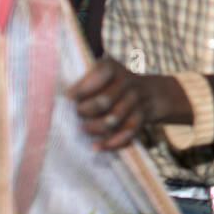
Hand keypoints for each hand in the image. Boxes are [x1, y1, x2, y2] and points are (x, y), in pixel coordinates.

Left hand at [68, 58, 183, 150]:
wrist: (150, 93)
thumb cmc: (113, 85)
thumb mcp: (102, 74)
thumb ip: (84, 83)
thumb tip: (63, 103)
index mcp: (111, 67)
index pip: (98, 75)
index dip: (82, 89)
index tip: (69, 99)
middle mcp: (126, 81)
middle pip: (105, 100)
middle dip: (87, 111)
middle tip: (77, 115)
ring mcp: (136, 100)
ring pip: (115, 119)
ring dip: (96, 128)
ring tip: (83, 130)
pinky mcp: (142, 117)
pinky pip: (127, 132)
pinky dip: (112, 142)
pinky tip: (98, 146)